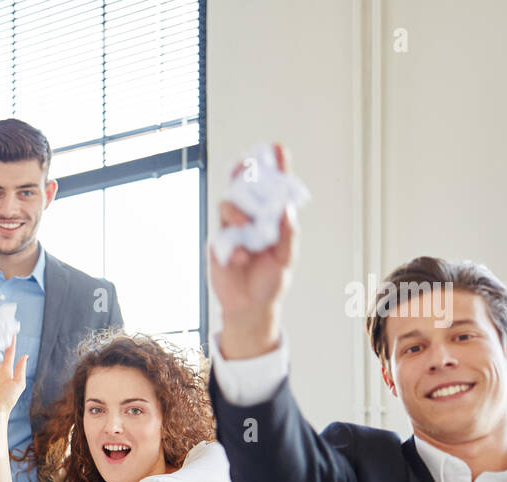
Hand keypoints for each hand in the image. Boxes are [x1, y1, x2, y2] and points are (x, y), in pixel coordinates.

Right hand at [209, 143, 298, 358]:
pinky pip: (220, 236)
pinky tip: (241, 260)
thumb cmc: (270, 281)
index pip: (273, 187)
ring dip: (236, 212)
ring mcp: (232, 230)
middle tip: (246, 165)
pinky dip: (232, 246)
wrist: (249, 307)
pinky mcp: (218, 244)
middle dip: (244, 172)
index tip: (276, 148)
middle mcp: (251, 219)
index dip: (275, 166)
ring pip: (228, 206)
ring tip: (246, 227)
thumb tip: (286, 210)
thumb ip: (288, 235)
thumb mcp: (286, 259)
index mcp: (272, 219)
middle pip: (244, 187)